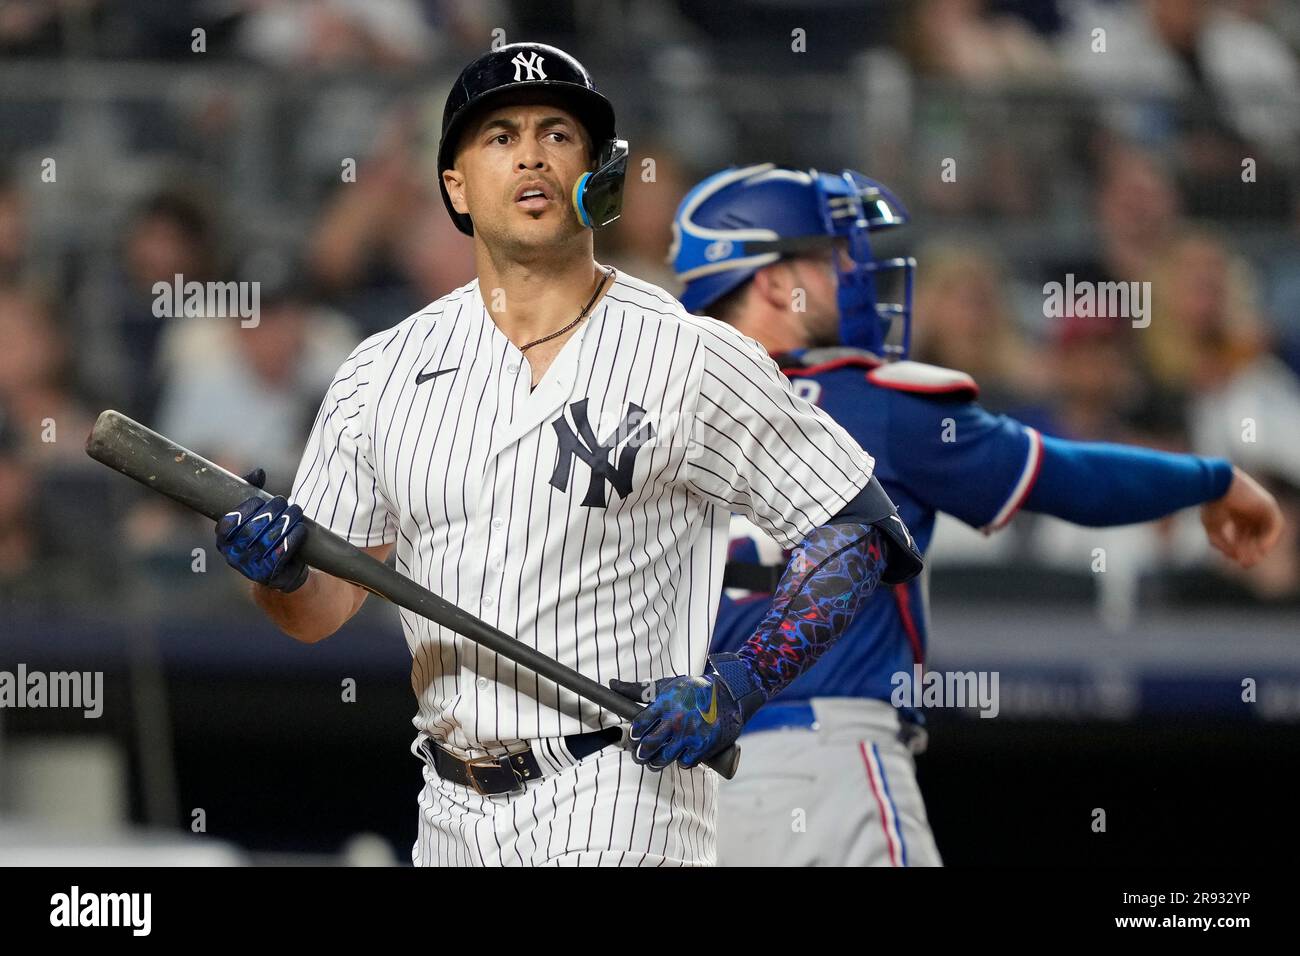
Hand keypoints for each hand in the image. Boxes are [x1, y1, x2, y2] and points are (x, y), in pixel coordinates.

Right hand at [215, 468, 309, 590]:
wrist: (280, 566)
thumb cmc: (264, 532)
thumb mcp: (254, 511)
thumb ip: (251, 489)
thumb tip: (259, 473)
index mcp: (224, 540)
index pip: (227, 525)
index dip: (243, 511)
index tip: (260, 500)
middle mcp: (233, 556)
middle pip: (250, 532)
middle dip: (269, 513)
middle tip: (283, 501)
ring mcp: (250, 569)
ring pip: (266, 543)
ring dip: (284, 523)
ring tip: (295, 510)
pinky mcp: (270, 577)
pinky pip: (281, 556)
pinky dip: (292, 539)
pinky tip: (301, 528)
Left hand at [609, 674, 744, 770]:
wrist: (730, 695)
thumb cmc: (693, 689)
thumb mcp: (666, 685)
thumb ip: (637, 689)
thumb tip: (611, 684)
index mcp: (664, 704)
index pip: (639, 726)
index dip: (633, 736)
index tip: (633, 739)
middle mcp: (676, 720)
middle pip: (648, 746)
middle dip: (640, 755)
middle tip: (639, 756)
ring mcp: (690, 734)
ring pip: (664, 758)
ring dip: (656, 763)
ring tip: (654, 762)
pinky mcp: (703, 746)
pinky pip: (685, 762)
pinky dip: (681, 762)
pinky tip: (679, 757)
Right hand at [1200, 466, 1283, 568]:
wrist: (1217, 484)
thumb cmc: (1211, 504)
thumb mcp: (1212, 528)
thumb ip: (1222, 544)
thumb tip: (1233, 557)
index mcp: (1235, 514)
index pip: (1242, 536)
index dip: (1239, 549)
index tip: (1235, 561)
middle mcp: (1250, 512)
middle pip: (1253, 537)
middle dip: (1249, 552)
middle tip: (1245, 565)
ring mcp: (1260, 508)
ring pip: (1265, 533)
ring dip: (1260, 548)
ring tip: (1253, 559)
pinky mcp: (1269, 506)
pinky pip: (1275, 526)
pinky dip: (1270, 538)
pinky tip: (1261, 549)